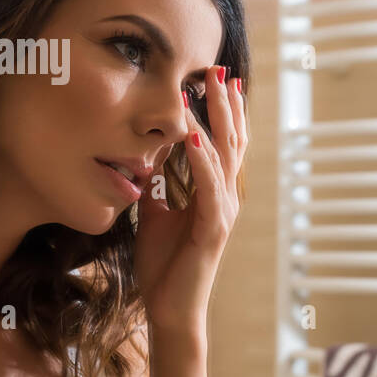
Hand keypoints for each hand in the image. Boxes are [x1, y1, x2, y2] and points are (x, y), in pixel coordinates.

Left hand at [134, 65, 247, 333]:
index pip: (223, 143)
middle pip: (231, 140)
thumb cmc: (165, 264)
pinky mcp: (213, 229)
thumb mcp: (155, 213)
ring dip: (219, 119)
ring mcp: (223, 212)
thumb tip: (145, 154)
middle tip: (221, 68)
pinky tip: (196, 137)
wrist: (169, 309)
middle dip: (226, 103)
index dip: (222, 111)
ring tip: (213, 87)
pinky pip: (209, 188)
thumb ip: (157, 184)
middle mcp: (225, 197)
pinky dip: (203, 161)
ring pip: (225, 156)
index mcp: (214, 192)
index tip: (214, 77)